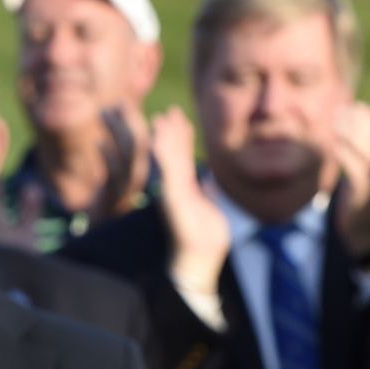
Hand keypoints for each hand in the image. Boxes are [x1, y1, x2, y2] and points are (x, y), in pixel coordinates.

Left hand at [93, 104, 151, 220]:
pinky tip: (99, 143)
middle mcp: (137, 184)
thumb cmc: (101, 206)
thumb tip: (106, 131)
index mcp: (139, 176)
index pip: (143, 144)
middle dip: (129, 123)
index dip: (134, 123)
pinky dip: (108, 159)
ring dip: (116, 134)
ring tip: (103, 114)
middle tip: (115, 102)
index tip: (123, 102)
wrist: (93, 236)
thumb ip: (112, 160)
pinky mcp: (113, 203)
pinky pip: (114, 178)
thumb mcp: (109, 180)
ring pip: (128, 159)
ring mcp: (126, 194)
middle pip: (139, 148)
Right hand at [152, 106, 230, 298]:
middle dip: (174, 131)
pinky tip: (157, 136)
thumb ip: (208, 193)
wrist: (200, 259)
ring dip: (166, 136)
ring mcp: (172, 190)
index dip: (183, 137)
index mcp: (186, 189)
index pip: (184, 157)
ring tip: (163, 117)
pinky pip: (166, 169)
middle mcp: (176, 187)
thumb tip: (210, 181)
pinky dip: (162, 151)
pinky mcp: (171, 195)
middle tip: (172, 110)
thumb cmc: (206, 240)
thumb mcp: (212, 208)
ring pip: (168, 158)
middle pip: (174, 152)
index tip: (183, 118)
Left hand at [332, 102, 369, 259]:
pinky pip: (361, 174)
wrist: (364, 231)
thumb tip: (341, 115)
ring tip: (335, 125)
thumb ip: (357, 145)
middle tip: (338, 112)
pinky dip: (348, 157)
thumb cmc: (359, 194)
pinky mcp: (368, 198)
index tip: (352, 106)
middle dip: (360, 122)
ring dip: (354, 136)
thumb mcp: (360, 166)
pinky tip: (334, 146)